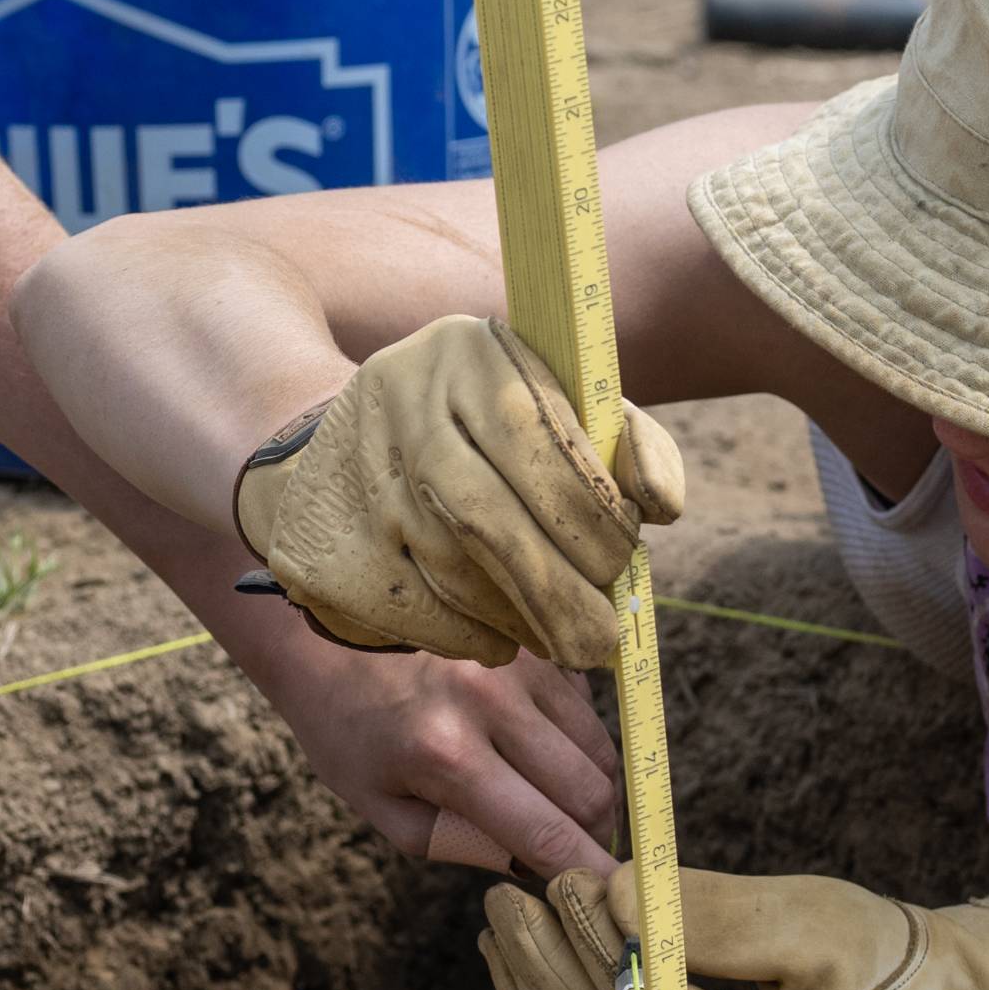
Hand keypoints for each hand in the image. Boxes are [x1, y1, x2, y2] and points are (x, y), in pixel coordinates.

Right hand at [233, 314, 686, 669]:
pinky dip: (475, 638)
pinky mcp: (327, 552)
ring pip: (457, 573)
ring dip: (525, 619)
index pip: (536, 435)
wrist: (328, 458)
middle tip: (605, 637)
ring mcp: (356, 478)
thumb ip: (623, 441)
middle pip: (489, 515)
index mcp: (465, 350)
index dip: (590, 509)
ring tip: (566, 639)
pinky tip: (504, 639)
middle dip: (562, 586)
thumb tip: (662, 506)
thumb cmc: (481, 438)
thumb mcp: (552, 408)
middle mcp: (399, 404)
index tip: (627, 557)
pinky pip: (420, 615)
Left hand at [234, 617, 621, 874]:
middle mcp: (490, 701)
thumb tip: (529, 862)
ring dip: (590, 785)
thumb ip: (457, 845)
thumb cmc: (346, 728)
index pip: (545, 831)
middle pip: (591, 790)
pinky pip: (584, 705)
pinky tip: (535, 741)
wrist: (320, 629)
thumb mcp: (383, 807)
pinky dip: (574, 737)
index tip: (609, 895)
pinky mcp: (528, 638)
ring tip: (553, 797)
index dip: (586, 872)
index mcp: (447, 754)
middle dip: (593, 832)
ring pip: (599, 747)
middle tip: (574, 847)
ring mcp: (516, 662)